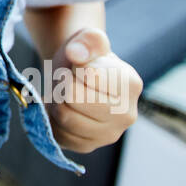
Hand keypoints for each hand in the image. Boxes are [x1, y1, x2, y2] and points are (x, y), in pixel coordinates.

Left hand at [44, 26, 141, 153]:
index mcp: (131, 85)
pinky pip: (58, 132)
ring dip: (56, 100)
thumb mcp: (88, 40)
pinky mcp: (88, 146)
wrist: (76, 79)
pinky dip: (54, 118)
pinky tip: (65, 109)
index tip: (78, 66)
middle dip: (63, 84)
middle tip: (67, 79)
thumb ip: (86, 41)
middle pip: (73, 98)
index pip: (88, 75)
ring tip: (66, 93)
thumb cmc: (85, 57)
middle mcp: (126, 115)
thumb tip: (76, 53)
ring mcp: (109, 135)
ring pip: (64, 116)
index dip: (74, 66)